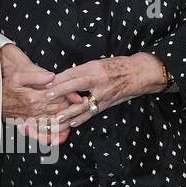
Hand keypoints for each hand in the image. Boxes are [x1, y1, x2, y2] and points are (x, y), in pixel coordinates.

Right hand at [0, 42, 82, 144]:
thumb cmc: (9, 83)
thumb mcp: (20, 75)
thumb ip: (36, 76)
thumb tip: (51, 77)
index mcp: (35, 98)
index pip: (58, 98)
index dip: (71, 98)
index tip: (81, 98)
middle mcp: (34, 111)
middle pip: (59, 112)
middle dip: (72, 111)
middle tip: (84, 109)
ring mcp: (32, 120)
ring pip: (53, 124)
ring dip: (66, 124)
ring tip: (76, 122)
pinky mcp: (28, 126)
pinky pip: (41, 134)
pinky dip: (52, 137)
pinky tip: (61, 138)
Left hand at [47, 53, 166, 127]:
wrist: (139, 73)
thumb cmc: (118, 66)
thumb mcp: (100, 63)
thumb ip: (83, 70)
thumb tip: (64, 77)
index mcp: (95, 67)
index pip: (73, 72)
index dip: (59, 78)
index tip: (46, 82)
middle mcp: (99, 80)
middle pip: (76, 85)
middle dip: (61, 91)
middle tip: (47, 97)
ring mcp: (104, 93)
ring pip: (84, 103)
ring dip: (70, 112)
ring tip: (57, 118)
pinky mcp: (108, 103)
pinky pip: (93, 112)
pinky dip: (82, 118)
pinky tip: (73, 123)